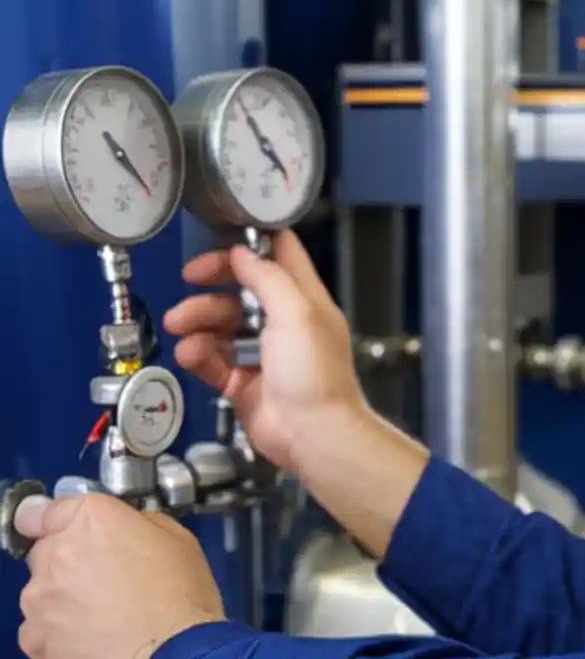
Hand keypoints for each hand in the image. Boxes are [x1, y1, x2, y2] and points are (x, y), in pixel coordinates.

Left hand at [15, 494, 223, 658]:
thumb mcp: (178, 540)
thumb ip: (141, 523)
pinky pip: (40, 627)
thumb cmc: (182, 601)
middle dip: (71, 561)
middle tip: (107, 577)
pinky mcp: (37, 636)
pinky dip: (60, 631)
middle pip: (48, 550)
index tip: (64, 529)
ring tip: (106, 612)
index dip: (55, 519)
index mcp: (93, 520)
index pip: (45, 510)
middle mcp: (59, 553)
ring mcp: (42, 597)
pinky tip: (95, 634)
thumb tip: (128, 527)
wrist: (173, 654)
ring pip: (43, 590)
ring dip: (66, 596)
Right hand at [164, 230, 369, 472]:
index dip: (251, 243)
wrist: (313, 434)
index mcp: (305, 300)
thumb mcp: (296, 312)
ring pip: (221, 323)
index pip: (281, 256)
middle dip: (214, 281)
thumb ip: (268, 278)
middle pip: (242, 288)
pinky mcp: (243, 382)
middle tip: (189, 277)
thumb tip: (243, 253)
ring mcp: (262, 352)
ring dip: (198, 319)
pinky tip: (190, 353)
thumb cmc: (315, 374)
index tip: (221, 239)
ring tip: (180, 324)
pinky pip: (213, 360)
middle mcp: (284, 323)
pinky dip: (198, 354)